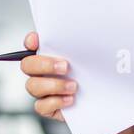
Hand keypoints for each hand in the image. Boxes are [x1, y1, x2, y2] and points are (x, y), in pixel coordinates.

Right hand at [17, 32, 133, 133]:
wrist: (106, 98)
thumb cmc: (97, 72)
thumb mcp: (96, 54)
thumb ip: (90, 42)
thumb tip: (100, 26)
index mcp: (50, 54)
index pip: (32, 43)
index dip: (31, 41)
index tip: (37, 40)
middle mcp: (42, 71)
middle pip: (27, 65)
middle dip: (44, 64)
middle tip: (65, 66)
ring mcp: (43, 89)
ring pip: (32, 86)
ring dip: (53, 85)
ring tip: (73, 86)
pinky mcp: (48, 107)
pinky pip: (41, 106)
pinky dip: (55, 102)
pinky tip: (70, 100)